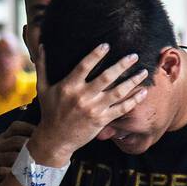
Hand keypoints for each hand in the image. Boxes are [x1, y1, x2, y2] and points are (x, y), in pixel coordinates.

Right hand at [30, 43, 147, 164]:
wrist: (55, 140)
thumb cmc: (49, 112)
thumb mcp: (43, 89)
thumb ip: (42, 66)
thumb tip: (42, 46)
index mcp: (68, 87)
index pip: (84, 66)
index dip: (96, 54)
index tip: (107, 45)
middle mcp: (82, 97)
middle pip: (107, 77)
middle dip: (122, 65)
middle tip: (134, 55)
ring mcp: (93, 109)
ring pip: (118, 92)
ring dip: (133, 81)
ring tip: (143, 71)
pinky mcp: (101, 120)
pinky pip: (121, 109)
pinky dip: (134, 100)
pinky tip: (143, 91)